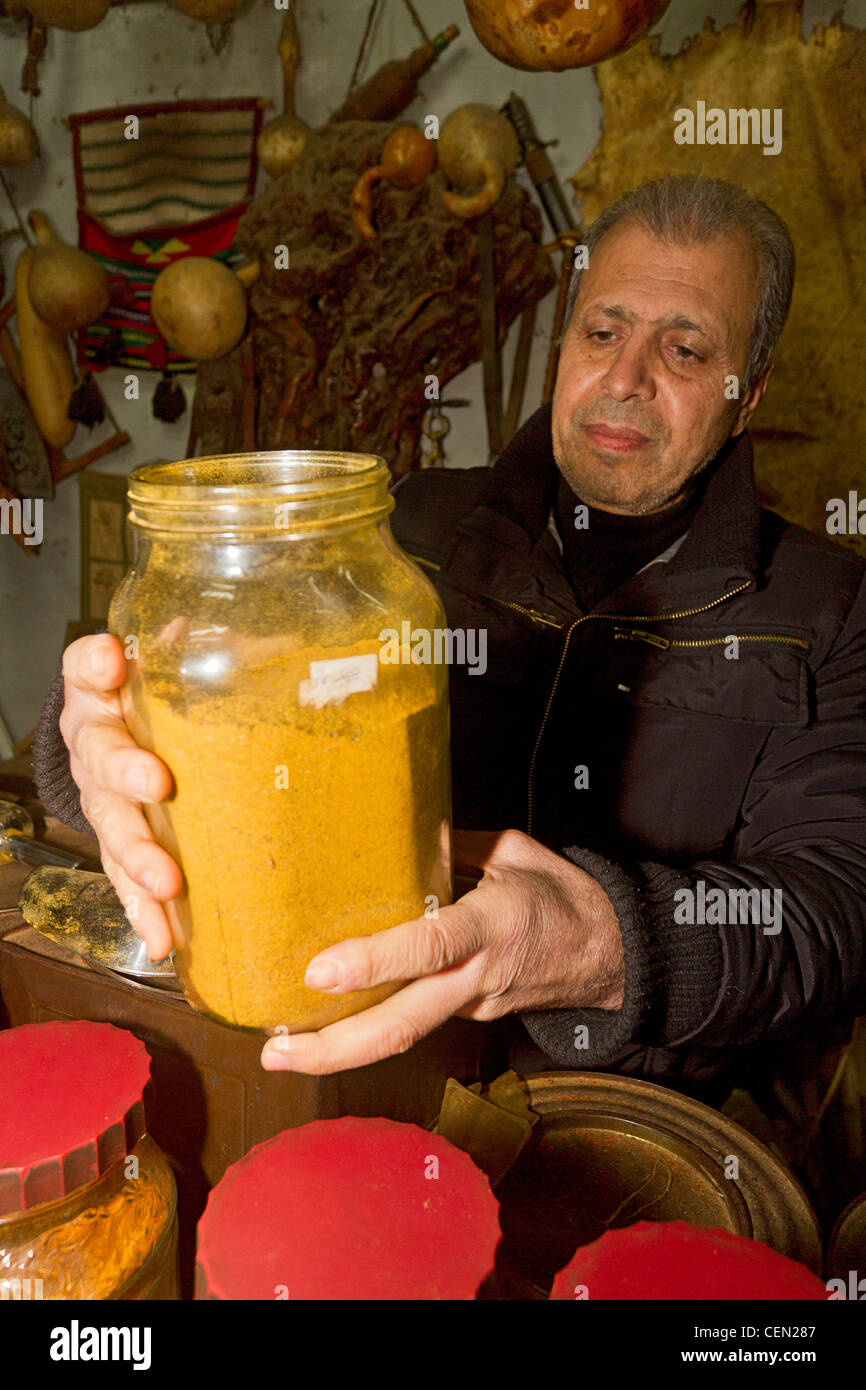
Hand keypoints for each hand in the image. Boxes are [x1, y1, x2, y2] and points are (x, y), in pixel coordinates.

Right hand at [59, 633, 180, 960]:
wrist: (121, 742)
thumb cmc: (156, 702)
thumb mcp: (172, 666)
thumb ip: (194, 648)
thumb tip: (220, 629)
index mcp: (99, 693)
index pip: (84, 667)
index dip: (95, 665)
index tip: (113, 664)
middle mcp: (93, 746)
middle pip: (99, 760)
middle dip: (126, 778)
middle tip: (157, 789)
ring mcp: (101, 802)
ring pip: (110, 830)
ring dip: (136, 859)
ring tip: (165, 887)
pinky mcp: (116, 847)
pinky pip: (125, 883)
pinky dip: (143, 912)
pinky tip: (163, 939)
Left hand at [261, 828, 624, 1074]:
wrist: (610, 954)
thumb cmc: (560, 896)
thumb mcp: (513, 852)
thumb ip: (452, 845)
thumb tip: (397, 832)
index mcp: (492, 924)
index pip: (428, 947)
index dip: (374, 962)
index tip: (320, 973)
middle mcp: (479, 976)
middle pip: (403, 1025)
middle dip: (335, 1047)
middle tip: (278, 1050)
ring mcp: (474, 1006)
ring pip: (404, 1034)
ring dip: (341, 1049)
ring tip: (283, 1049)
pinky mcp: (470, 1019)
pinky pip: (416, 1022)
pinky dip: (370, 1028)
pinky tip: (328, 1027)